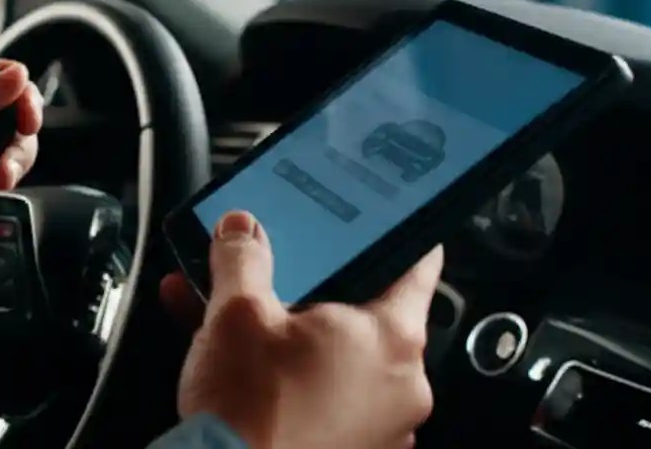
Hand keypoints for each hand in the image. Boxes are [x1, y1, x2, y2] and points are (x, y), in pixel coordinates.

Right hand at [160, 211, 442, 448]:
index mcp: (393, 338)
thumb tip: (242, 229)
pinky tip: (231, 360)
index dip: (400, 236)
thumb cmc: (250, 411)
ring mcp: (378, 428)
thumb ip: (243, 259)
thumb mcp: (238, 313)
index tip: (391, 221)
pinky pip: (318, 397)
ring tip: (236, 316)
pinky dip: (284, 375)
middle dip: (317, 292)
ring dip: (289, 334)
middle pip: (366, 315)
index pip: (418, 267)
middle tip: (281, 272)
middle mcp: (401, 386)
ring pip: (334, 359)